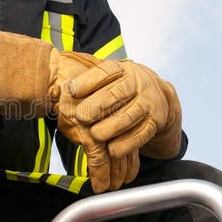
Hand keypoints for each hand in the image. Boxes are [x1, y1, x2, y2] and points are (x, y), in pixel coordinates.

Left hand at [66, 59, 181, 158]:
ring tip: (95, 135)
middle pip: (117, 94)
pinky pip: (142, 134)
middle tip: (81, 117)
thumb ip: (88, 82)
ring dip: (112, 127)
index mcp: (121, 70)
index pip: (105, 72)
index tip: (70, 90)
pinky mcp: (155, 122)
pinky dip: (127, 144)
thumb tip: (64, 89)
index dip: (87, 81)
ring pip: (129, 116)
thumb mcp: (109, 77)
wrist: (158, 95)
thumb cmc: (122, 87)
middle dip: (98, 105)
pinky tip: (113, 151)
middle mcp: (137, 84)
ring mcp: (148, 103)